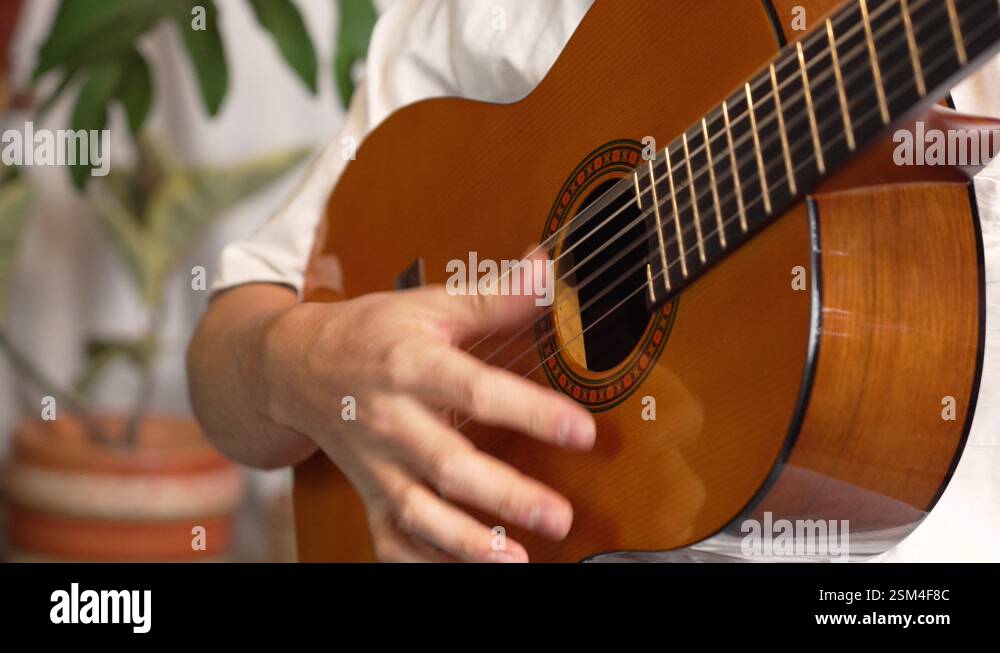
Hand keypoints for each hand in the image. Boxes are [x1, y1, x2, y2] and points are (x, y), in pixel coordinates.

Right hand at [259, 280, 595, 561]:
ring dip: (465, 542)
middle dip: (503, 495)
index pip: (475, 391)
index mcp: (411, 366)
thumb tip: (550, 272)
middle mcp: (393, 421)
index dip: (530, 412)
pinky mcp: (369, 493)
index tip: (581, 431)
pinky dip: (421, 562)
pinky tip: (461, 570)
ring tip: (514, 560)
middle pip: (448, 464)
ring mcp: (378, 465)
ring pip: (418, 512)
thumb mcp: (427, 304)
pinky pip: (390, 539)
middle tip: (558, 516)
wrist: (295, 368)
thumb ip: (492, 295)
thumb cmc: (369, 332)